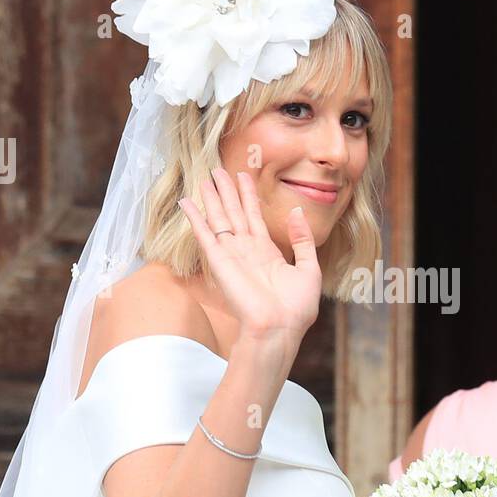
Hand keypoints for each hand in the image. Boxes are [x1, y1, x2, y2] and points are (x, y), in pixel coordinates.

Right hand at [178, 168, 320, 346]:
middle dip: (226, 191)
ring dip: (211, 197)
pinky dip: (195, 217)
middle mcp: (247, 251)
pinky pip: (204, 234)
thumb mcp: (309, 268)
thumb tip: (296, 212)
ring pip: (220, 218)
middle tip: (218, 169)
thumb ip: (302, 240)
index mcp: (267, 253)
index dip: (248, 195)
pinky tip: (187, 201)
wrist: (279, 328)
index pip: (254, 217)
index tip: (243, 176)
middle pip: (234, 213)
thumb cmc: (296, 307)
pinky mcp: (219, 261)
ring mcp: (232, 255)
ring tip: (206, 176)